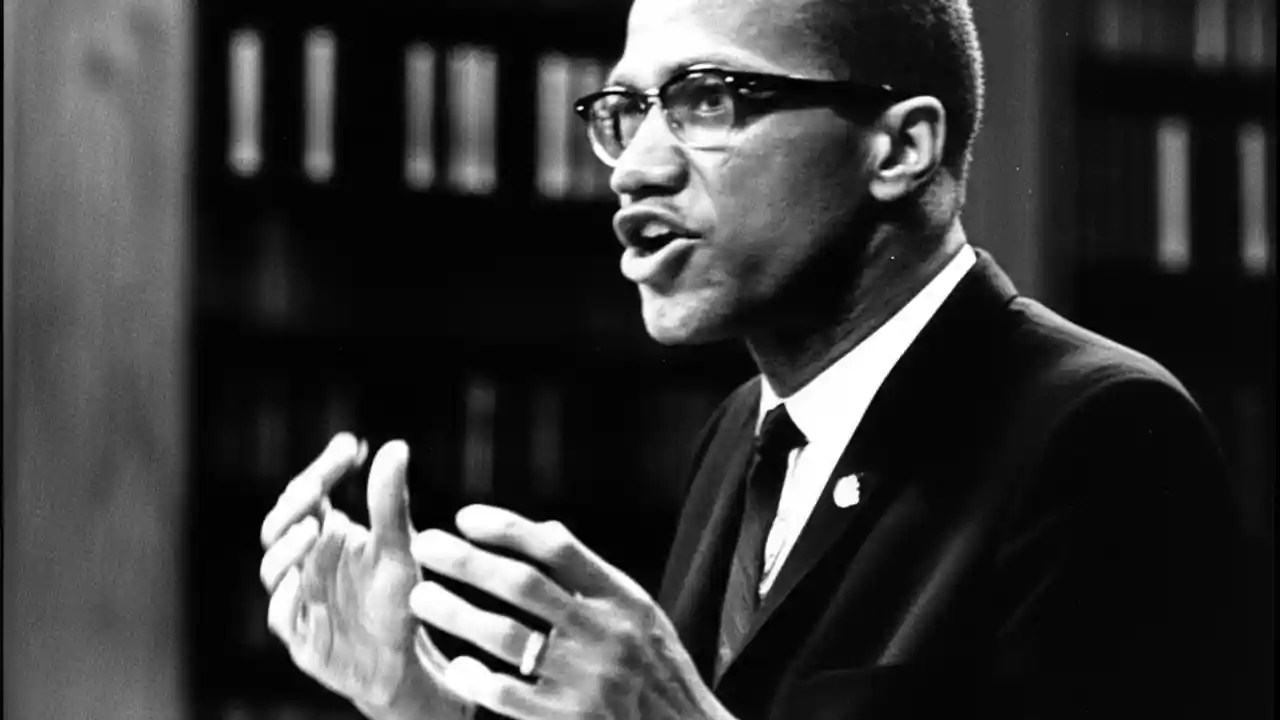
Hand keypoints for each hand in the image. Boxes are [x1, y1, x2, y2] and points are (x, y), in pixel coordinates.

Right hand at [258, 434, 470, 718]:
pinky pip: (282, 619)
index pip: (307, 494)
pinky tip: (299, 585)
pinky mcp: (302, 639)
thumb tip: (394, 445)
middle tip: (316, 486)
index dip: (323, 468)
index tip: (351, 445)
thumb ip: (390, 502)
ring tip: (315, 528)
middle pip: (278, 527)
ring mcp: (297, 601)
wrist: (399, 660)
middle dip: (294, 505)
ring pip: (272, 571)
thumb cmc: (394, 598)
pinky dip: (287, 601)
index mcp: (322, 535)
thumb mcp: (398, 547)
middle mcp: (302, 564)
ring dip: (289, 549)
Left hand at [408, 504, 733, 719]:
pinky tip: (455, 666)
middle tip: (426, 544)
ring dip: (456, 613)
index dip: (507, 528)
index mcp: (624, 598)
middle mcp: (606, 633)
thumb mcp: (641, 615)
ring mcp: (587, 680)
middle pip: (523, 584)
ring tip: (421, 597)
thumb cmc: (657, 673)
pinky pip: (510, 696)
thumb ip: (594, 580)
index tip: (466, 517)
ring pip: (507, 636)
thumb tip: (540, 531)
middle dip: (467, 561)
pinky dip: (477, 678)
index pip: (558, 547)